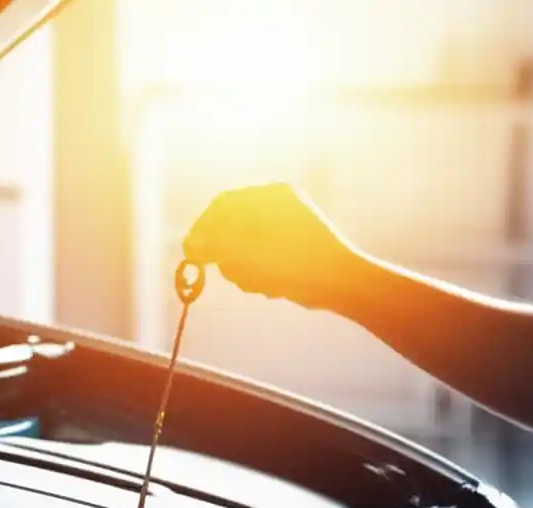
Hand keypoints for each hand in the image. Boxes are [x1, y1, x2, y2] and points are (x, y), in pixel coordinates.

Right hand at [183, 183, 366, 310]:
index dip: (202, 228)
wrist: (343, 284)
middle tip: (223, 271)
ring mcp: (282, 229)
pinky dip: (258, 274)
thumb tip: (189, 246)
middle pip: (230, 228)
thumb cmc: (297, 263)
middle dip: (226, 255)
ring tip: (260, 282)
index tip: (191, 252)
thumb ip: (214, 247)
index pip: (223, 204)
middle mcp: (277, 207)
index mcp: (272, 195)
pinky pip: (258, 260)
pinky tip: (273, 286)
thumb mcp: (249, 254)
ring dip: (242, 269)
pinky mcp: (286, 251)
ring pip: (242, 248)